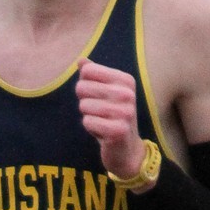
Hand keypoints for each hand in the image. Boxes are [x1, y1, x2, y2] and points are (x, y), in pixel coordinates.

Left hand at [75, 60, 144, 179]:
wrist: (127, 150)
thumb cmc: (113, 118)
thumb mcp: (106, 94)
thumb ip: (94, 76)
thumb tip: (81, 60)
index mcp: (126, 80)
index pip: (87, 71)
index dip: (85, 85)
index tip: (98, 97)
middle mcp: (128, 94)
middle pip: (82, 87)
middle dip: (84, 102)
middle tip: (99, 112)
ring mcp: (125, 112)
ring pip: (83, 106)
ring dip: (88, 116)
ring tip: (103, 122)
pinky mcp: (118, 130)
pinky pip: (87, 122)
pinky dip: (90, 129)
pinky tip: (103, 133)